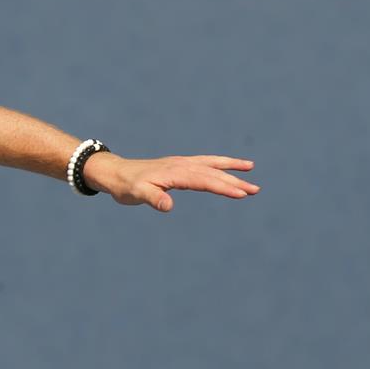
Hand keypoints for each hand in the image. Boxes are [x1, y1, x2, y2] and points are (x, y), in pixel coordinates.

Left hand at [83, 153, 257, 211]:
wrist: (114, 173)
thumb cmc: (125, 185)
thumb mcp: (136, 194)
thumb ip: (153, 198)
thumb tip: (169, 206)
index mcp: (175, 172)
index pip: (204, 180)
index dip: (223, 187)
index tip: (242, 194)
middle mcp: (181, 165)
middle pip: (212, 173)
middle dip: (234, 181)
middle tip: (255, 190)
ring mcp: (181, 163)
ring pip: (211, 165)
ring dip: (230, 168)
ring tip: (251, 168)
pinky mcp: (178, 165)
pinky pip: (203, 162)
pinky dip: (217, 163)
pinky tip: (226, 166)